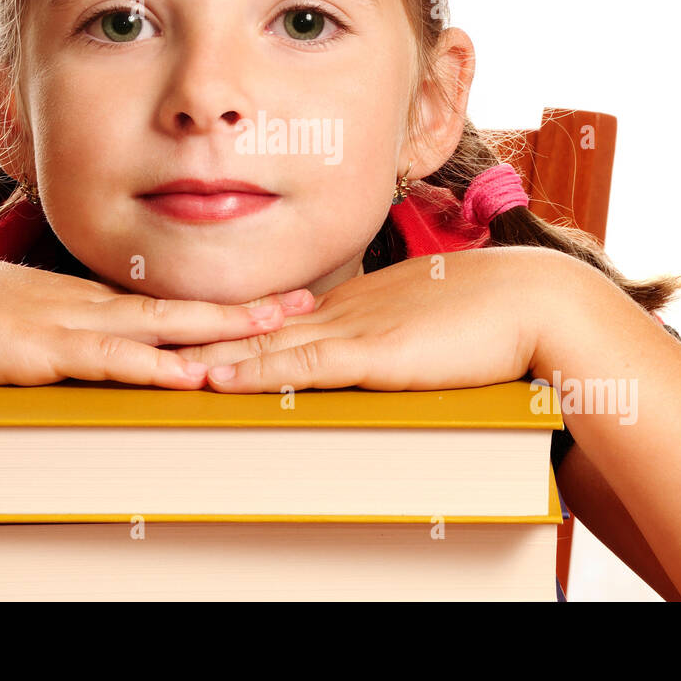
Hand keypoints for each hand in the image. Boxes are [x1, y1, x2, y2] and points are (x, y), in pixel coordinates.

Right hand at [0, 256, 314, 388]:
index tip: (268, 300)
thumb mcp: (18, 322)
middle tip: (304, 301)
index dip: (219, 304)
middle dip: (243, 309)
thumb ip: (59, 335)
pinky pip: (107, 362)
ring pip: (157, 330)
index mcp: (83, 302)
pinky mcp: (40, 353)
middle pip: (180, 307)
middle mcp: (86, 307)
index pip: (165, 303)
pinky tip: (190, 374)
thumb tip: (93, 348)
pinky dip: (152, 369)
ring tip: (272, 331)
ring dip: (217, 332)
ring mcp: (66, 326)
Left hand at [172, 247, 566, 392]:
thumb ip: (395, 332)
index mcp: (355, 301)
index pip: (275, 314)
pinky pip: (297, 367)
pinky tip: (214, 379)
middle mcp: (342, 308)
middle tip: (143, 341)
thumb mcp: (430, 319)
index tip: (185, 328)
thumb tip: (377, 348)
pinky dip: (251, 375)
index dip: (227, 323)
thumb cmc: (494, 314)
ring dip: (205, 357)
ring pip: (262, 345)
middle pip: (253, 325)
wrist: (536, 303)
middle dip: (197, 335)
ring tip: (152, 364)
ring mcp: (353, 329)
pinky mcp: (370, 354)